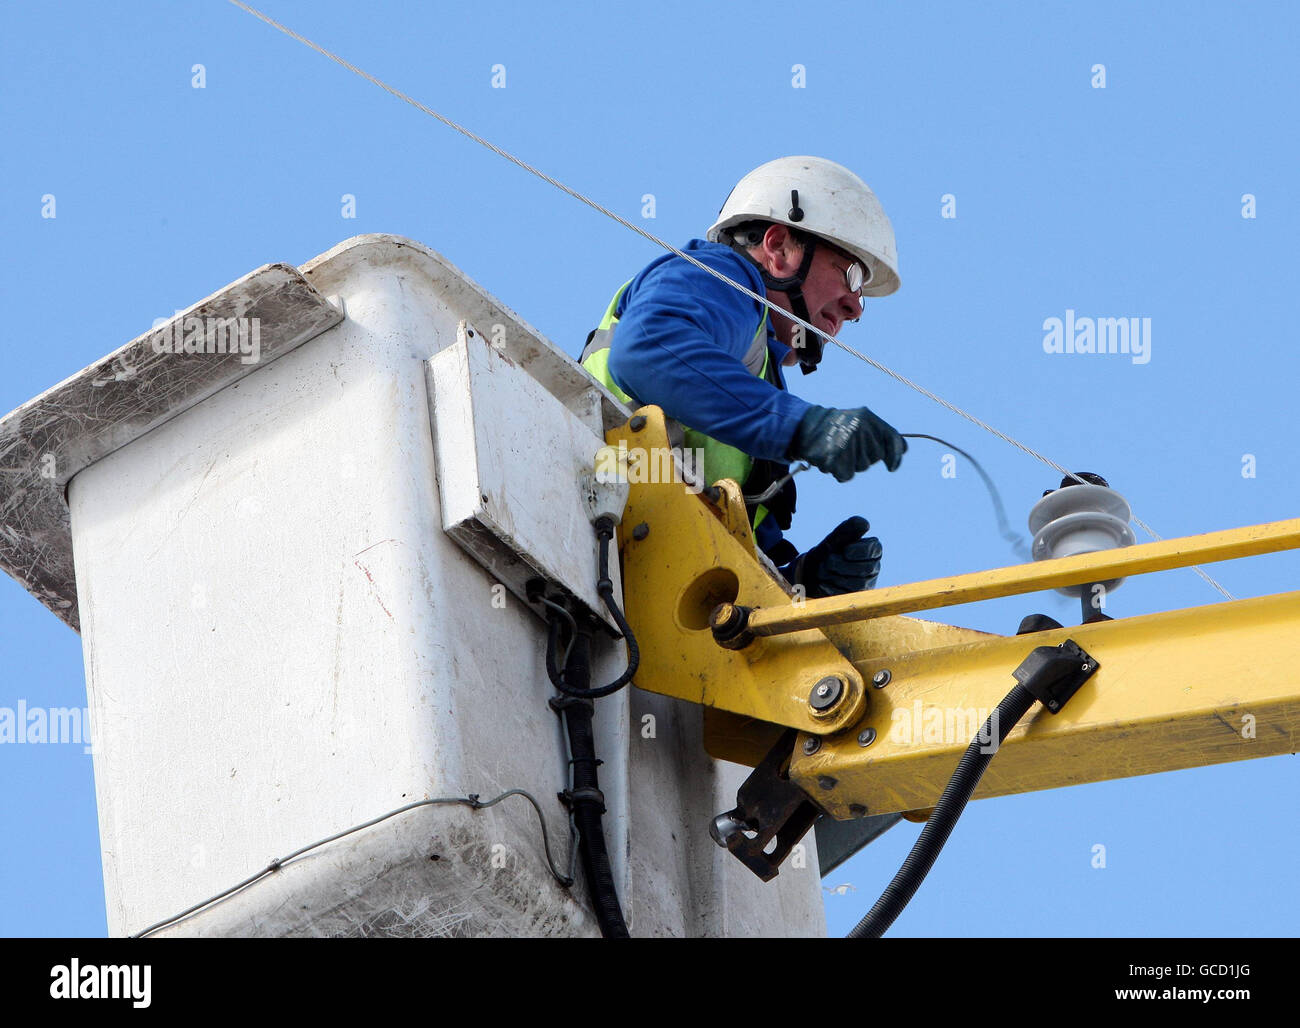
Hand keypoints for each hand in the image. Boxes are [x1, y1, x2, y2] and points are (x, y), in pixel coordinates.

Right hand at [787, 405, 905, 481]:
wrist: (803, 427)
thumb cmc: (836, 427)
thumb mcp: (860, 421)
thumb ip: (881, 433)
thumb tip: (902, 450)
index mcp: (867, 417)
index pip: (892, 439)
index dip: (895, 455)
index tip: (891, 468)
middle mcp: (859, 428)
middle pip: (875, 456)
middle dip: (865, 456)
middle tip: (848, 446)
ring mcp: (846, 443)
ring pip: (861, 467)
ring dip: (851, 464)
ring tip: (837, 450)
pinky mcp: (834, 459)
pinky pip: (847, 475)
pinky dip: (840, 472)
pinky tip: (831, 460)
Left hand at [794, 516, 883, 597]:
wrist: (810, 573)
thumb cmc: (826, 552)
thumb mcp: (833, 539)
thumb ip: (846, 530)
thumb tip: (864, 524)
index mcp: (872, 550)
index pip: (874, 549)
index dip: (859, 550)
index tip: (845, 551)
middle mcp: (873, 568)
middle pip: (866, 568)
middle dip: (843, 564)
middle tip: (827, 561)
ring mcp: (865, 585)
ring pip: (856, 583)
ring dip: (834, 575)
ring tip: (822, 570)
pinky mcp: (853, 598)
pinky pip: (846, 595)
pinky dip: (830, 587)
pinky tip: (822, 582)